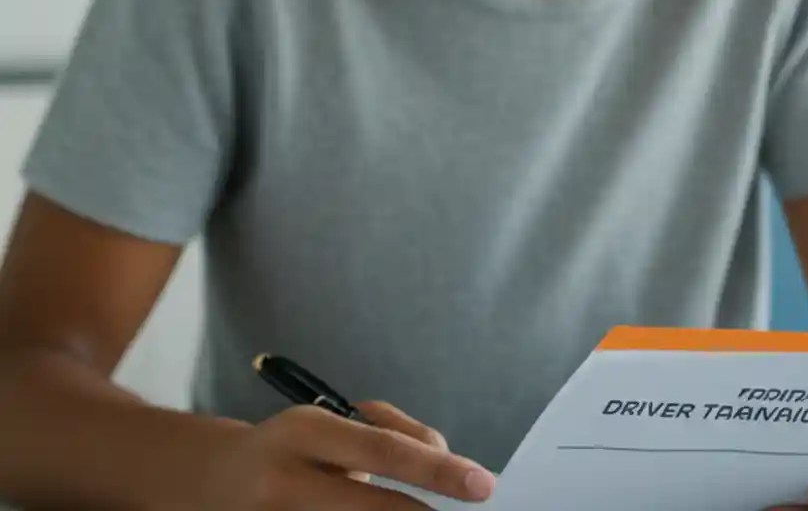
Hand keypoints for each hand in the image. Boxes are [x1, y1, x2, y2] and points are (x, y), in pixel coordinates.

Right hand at [197, 400, 495, 509]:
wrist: (209, 482)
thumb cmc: (295, 447)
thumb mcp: (336, 421)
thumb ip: (394, 430)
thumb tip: (443, 459)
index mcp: (306, 431)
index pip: (384, 450)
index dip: (438, 470)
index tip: (482, 484)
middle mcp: (284, 479)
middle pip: (374, 508)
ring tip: (404, 509)